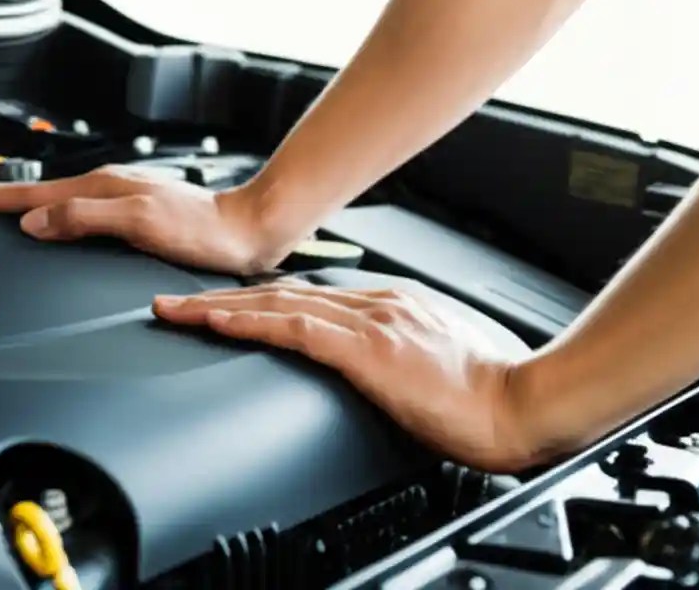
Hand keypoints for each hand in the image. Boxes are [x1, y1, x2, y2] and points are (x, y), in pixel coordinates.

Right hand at [0, 165, 282, 274]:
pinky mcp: (135, 215)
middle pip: (41, 193)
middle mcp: (109, 188)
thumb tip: (35, 222)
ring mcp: (122, 200)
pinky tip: (57, 225)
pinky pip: (80, 213)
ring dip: (27, 206)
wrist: (248, 231)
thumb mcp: (138, 223)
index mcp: (103, 187)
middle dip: (2, 197)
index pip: (35, 194)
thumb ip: (86, 218)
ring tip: (1, 211)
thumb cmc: (203, 231)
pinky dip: (56, 217)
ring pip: (60, 202)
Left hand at [153, 281, 538, 471]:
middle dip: (222, 295)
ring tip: (176, 310)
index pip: (307, 296)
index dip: (258, 299)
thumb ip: (394, 355)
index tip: (223, 304)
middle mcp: (377, 303)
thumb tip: (374, 366)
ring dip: (220, 306)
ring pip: (279, 304)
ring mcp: (373, 322)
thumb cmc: (485, 394)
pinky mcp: (371, 350)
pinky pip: (298, 330)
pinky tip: (219, 323)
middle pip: (281, 292)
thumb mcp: (431, 364)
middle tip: (176, 300)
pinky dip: (253, 323)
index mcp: (391, 306)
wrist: (522, 406)